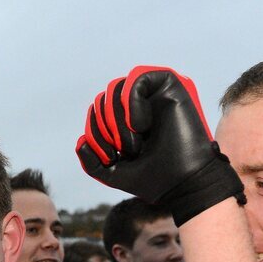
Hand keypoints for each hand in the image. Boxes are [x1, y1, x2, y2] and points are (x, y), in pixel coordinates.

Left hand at [76, 66, 244, 224]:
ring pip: (116, 88)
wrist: (181, 182)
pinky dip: (132, 102)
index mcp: (125, 122)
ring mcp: (154, 95)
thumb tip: (81, 140)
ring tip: (133, 142)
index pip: (96, 112)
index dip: (94, 134)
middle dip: (104, 127)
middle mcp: (140, 105)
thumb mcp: (111, 173)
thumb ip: (91, 161)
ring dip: (116, 118)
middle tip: (124, 150)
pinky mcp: (169, 86)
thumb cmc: (150, 179)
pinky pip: (137, 79)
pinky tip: (141, 125)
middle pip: (103, 98)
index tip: (111, 157)